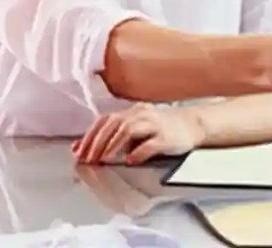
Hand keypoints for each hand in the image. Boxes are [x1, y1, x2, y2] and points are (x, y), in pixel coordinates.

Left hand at [72, 103, 204, 164]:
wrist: (192, 124)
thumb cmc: (161, 128)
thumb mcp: (136, 129)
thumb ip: (112, 136)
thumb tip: (81, 147)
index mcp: (131, 112)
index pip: (104, 120)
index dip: (90, 135)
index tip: (79, 152)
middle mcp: (141, 114)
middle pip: (114, 124)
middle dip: (98, 142)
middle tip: (88, 159)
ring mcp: (154, 124)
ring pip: (129, 129)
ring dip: (113, 145)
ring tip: (104, 159)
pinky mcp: (167, 137)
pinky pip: (150, 143)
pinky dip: (138, 152)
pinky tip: (130, 160)